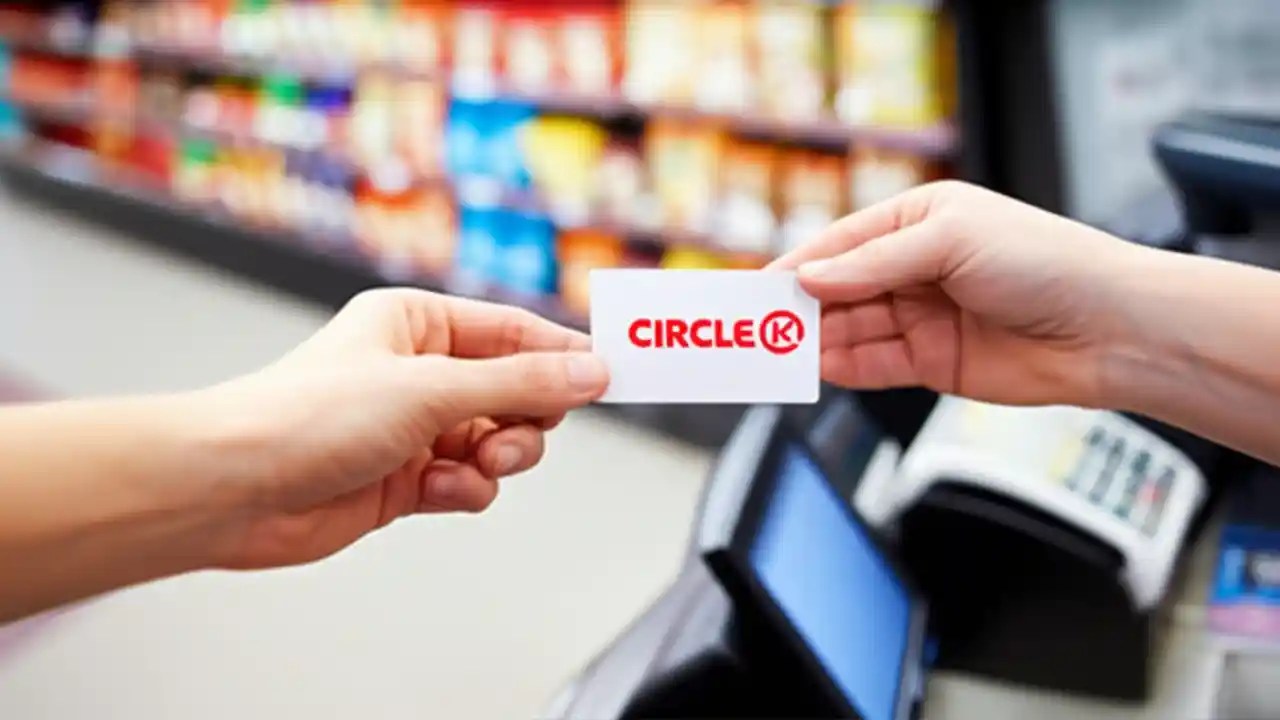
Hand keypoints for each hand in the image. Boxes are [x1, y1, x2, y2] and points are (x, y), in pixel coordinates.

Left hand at [197, 289, 609, 569]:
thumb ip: (520, 385)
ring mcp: (412, 427)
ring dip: (497, 459)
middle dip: (526, 419)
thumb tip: (589, 373)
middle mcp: (418, 371)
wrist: (233, 487)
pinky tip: (437, 491)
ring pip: (496, 441)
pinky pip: (466, 482)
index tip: (609, 373)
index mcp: (417, 323)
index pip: (513, 333)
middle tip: (517, 437)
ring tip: (474, 467)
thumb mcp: (431, 389)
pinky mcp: (404, 478)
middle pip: (514, 392)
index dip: (562, 355)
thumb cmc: (306, 415)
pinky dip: (463, 490)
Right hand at [770, 181, 1148, 407]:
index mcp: (918, 220)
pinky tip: (818, 368)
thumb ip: (874, 264)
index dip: (797, 266)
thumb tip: (810, 277)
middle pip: (838, 290)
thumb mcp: (950, 240)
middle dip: (798, 308)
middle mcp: (915, 267)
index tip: (757, 289)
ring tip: (776, 352)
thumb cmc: (1046, 261)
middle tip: (755, 328)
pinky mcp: (932, 362)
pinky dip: (845, 367)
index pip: (840, 244)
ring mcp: (922, 317)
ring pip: (851, 330)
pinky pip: (874, 364)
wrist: (1109, 329)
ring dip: (814, 341)